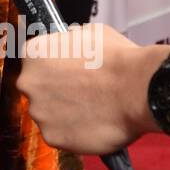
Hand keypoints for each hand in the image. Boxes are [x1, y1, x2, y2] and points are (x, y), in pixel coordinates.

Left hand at [18, 25, 162, 154]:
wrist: (139, 90)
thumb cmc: (118, 59)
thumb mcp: (89, 33)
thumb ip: (69, 41)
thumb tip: (70, 43)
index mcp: (33, 53)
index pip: (35, 62)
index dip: (53, 69)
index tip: (67, 75)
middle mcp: (30, 82)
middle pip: (38, 89)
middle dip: (56, 92)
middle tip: (81, 94)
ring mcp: (39, 111)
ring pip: (48, 114)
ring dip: (64, 114)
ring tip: (91, 110)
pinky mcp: (53, 137)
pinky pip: (60, 135)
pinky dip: (74, 133)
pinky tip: (93, 125)